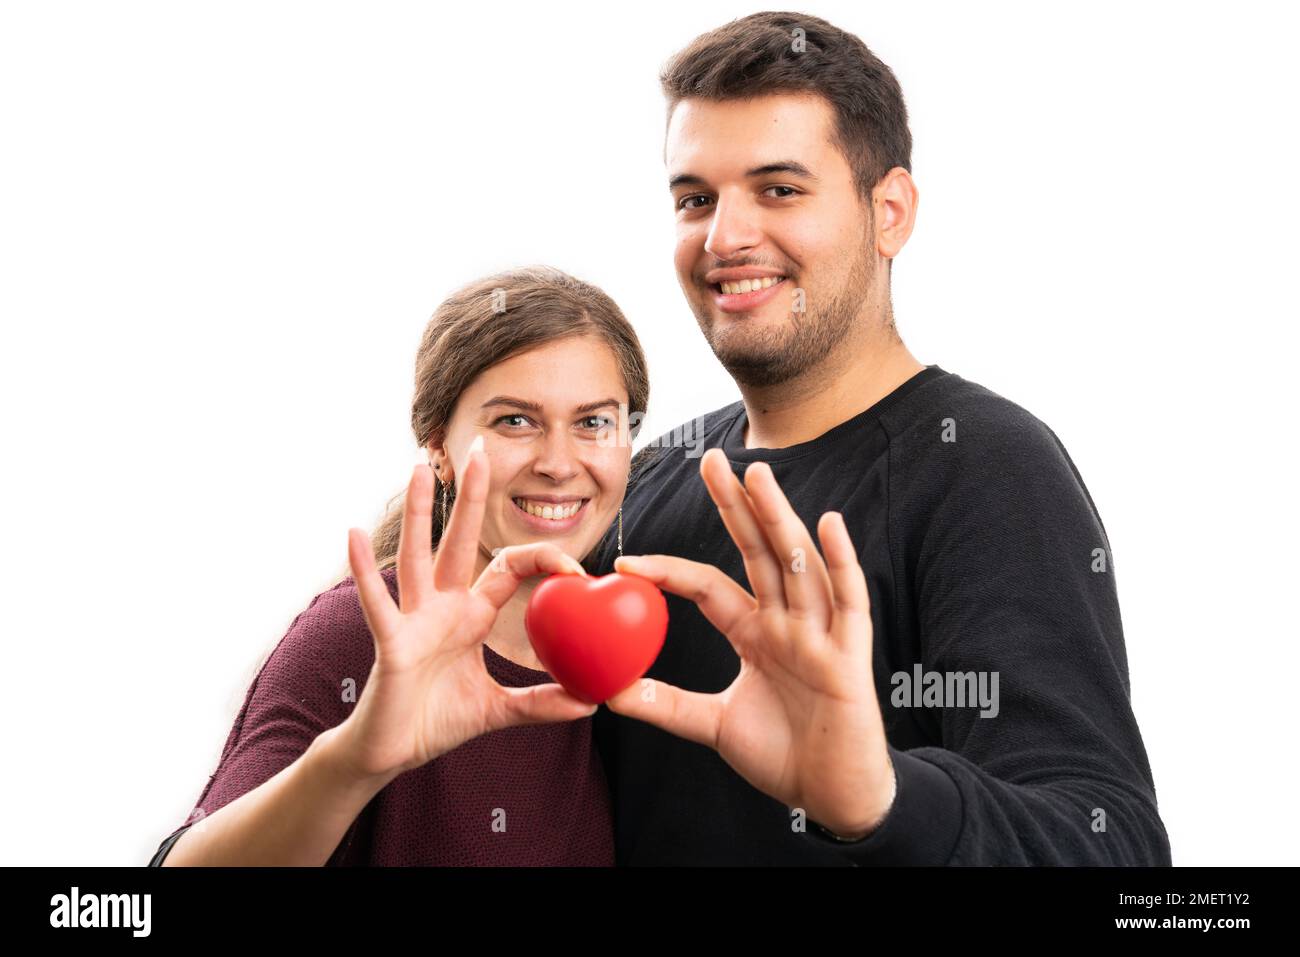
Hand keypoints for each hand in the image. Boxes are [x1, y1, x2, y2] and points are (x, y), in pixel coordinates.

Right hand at [338, 437, 594, 781]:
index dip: (542, 561)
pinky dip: (363, 570)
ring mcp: (413, 619)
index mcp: (470, 615)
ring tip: (417, 468)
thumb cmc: (436, 721)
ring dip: (418, 512)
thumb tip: (591, 702)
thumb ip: (542, 703)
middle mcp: (442, 606)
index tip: (577, 569)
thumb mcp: (500, 710)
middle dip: (471, 494)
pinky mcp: (390, 642)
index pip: (510, 569)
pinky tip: (353, 534)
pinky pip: (377, 602)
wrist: (391, 752)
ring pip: (417, 555)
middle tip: (482, 446)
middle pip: (460, 540)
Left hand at [607, 448, 895, 837]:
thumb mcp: (712, 725)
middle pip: (758, 551)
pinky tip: (827, 522)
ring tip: (756, 474)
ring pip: (797, 564)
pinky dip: (840, 561)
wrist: (833, 795)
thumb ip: (665, 705)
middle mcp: (787, 622)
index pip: (709, 586)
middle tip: (711, 458)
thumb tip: (607, 692)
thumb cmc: (781, 755)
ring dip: (777, 518)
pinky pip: (848, 600)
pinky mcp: (850, 655)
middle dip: (736, 504)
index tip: (624, 562)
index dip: (670, 571)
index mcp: (755, 633)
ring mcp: (820, 633)